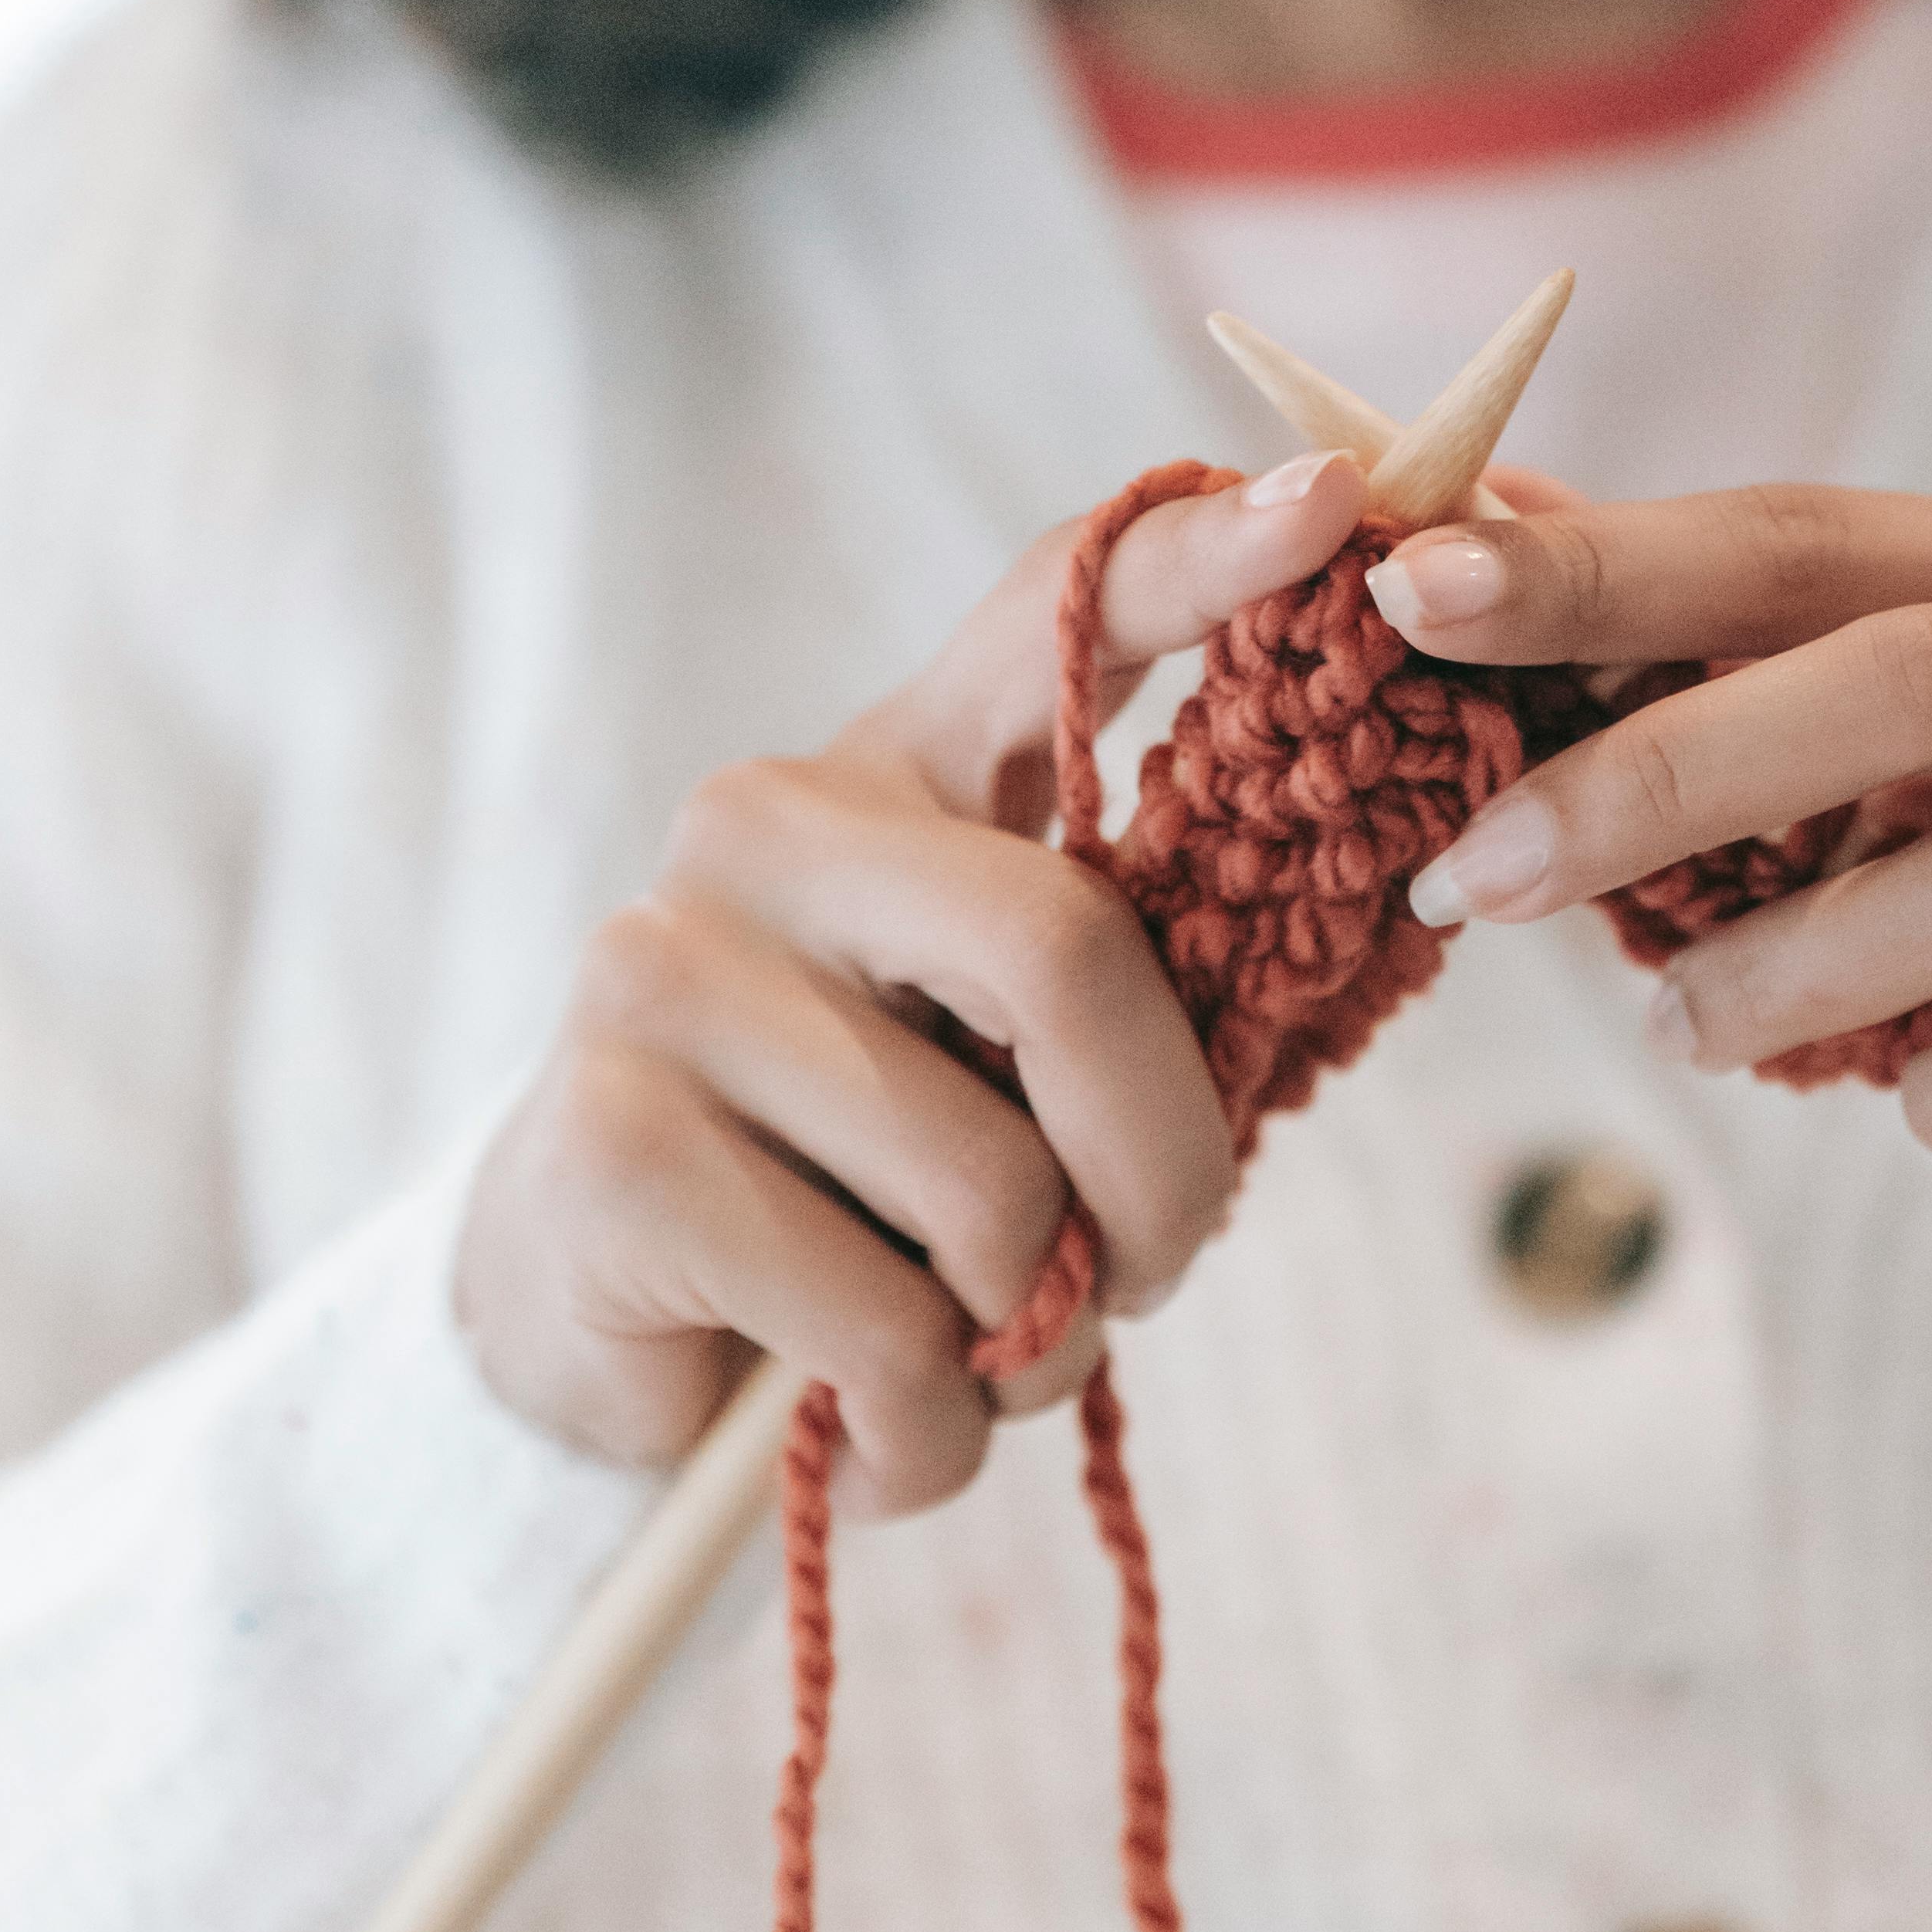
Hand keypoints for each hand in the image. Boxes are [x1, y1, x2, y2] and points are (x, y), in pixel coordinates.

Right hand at [457, 449, 1374, 1515]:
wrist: (596, 1329)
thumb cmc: (867, 1180)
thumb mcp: (1002, 1061)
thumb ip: (1118, 999)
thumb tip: (1315, 951)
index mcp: (898, 771)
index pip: (1051, 615)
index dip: (1198, 561)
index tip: (1335, 503)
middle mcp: (766, 825)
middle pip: (1068, 955)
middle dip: (1166, 1167)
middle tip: (1159, 1272)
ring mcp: (667, 970)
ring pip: (987, 1187)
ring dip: (1034, 1334)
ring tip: (976, 1362)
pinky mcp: (611, 1142)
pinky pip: (880, 1324)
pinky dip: (927, 1428)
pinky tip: (875, 1425)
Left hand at [1368, 485, 1931, 1211]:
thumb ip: (1739, 638)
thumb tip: (1480, 530)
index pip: (1820, 537)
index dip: (1614, 564)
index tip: (1416, 597)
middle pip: (1910, 680)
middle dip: (1660, 774)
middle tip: (1471, 879)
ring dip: (1788, 969)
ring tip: (1678, 1034)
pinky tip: (1916, 1111)